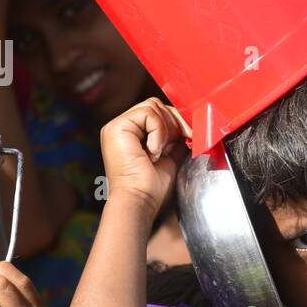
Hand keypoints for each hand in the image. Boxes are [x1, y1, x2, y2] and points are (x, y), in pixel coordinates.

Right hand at [99, 98, 189, 218]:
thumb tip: (189, 127)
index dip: (177, 121)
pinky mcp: (116, 128)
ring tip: (161, 151)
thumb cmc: (152, 188)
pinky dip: (158, 131)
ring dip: (166, 128)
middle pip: (155, 105)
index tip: (190, 137)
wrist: (141, 201)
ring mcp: (116, 126)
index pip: (158, 112)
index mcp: (132, 134)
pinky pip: (147, 113)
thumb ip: (175, 140)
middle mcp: (122, 127)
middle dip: (175, 121)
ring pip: (152, 106)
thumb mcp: (170, 158)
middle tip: (181, 140)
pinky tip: (153, 152)